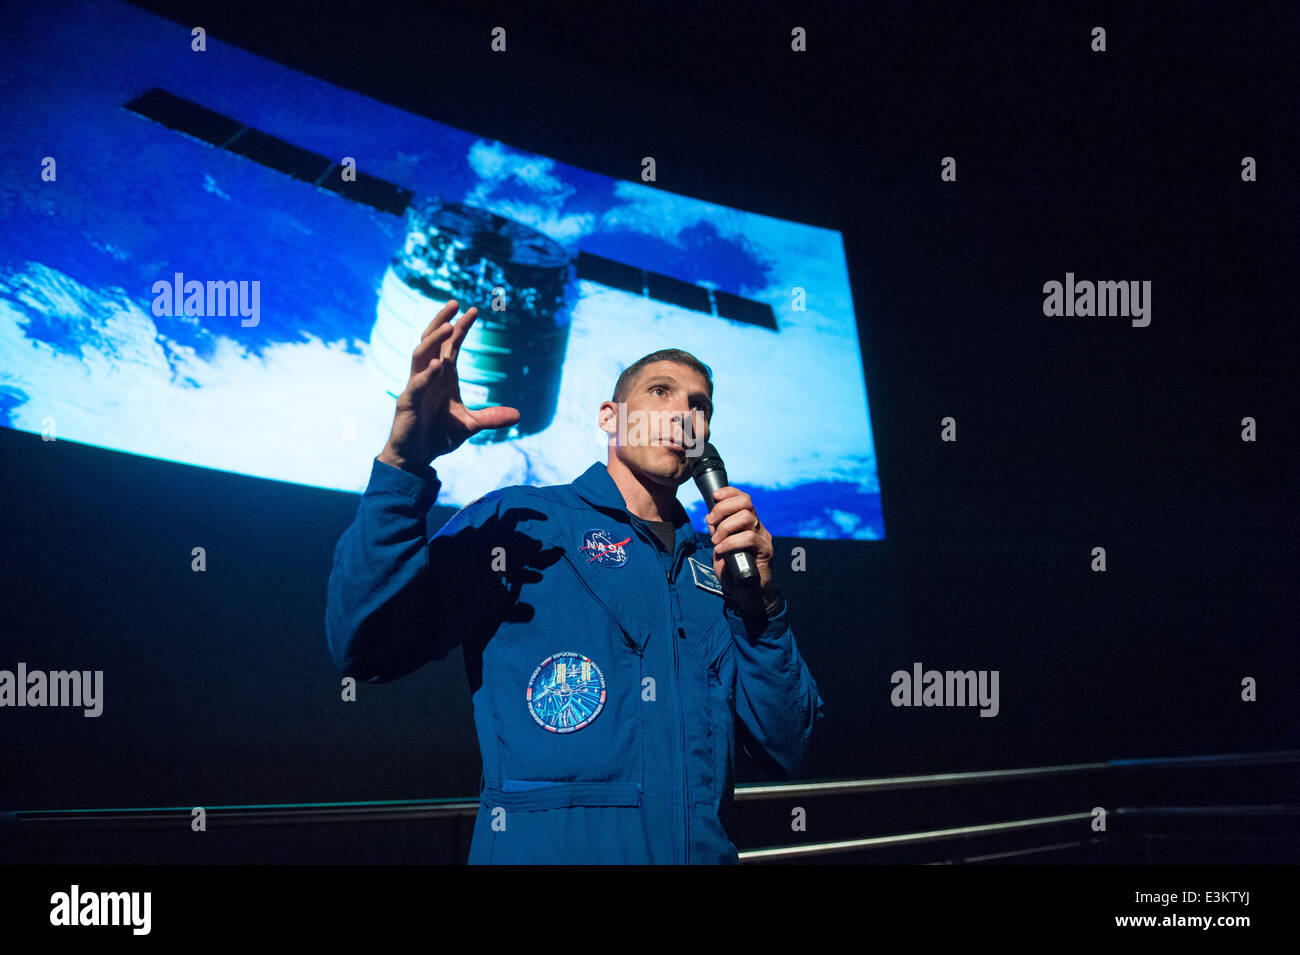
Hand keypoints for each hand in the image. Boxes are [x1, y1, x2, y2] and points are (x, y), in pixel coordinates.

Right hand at [379, 300, 520, 472]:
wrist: (416, 457)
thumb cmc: (438, 436)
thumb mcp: (470, 426)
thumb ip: (491, 418)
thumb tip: (518, 415)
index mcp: (442, 376)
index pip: (450, 345)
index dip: (461, 327)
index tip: (474, 310)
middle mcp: (427, 376)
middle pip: (431, 340)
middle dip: (441, 320)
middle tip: (454, 302)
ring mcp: (415, 387)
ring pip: (419, 355)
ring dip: (433, 340)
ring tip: (448, 326)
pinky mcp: (406, 403)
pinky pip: (416, 385)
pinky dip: (426, 375)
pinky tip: (438, 365)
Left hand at [705, 486, 775, 610]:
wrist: (748, 595)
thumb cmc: (734, 572)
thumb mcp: (721, 548)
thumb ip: (717, 532)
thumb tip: (710, 515)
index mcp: (749, 524)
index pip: (744, 498)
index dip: (730, 492)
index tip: (715, 496)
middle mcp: (759, 527)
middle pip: (746, 502)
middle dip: (723, 508)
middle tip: (711, 522)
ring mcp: (764, 539)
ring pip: (746, 518)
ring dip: (725, 527)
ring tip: (716, 542)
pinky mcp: (765, 551)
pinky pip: (748, 538)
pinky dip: (730, 542)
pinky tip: (721, 551)